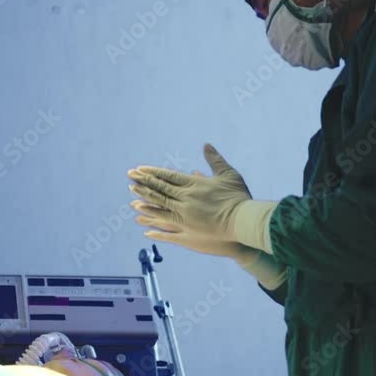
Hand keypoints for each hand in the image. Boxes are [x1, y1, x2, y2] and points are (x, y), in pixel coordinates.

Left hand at [128, 144, 250, 247]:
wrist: (245, 222)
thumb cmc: (239, 198)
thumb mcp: (228, 175)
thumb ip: (214, 160)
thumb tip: (206, 144)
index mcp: (194, 184)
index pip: (167, 176)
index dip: (152, 173)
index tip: (139, 170)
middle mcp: (186, 199)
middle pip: (160, 190)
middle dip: (143, 184)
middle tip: (129, 178)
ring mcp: (185, 216)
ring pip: (160, 207)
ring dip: (145, 202)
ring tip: (132, 199)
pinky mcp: (188, 231)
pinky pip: (167, 227)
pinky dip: (154, 225)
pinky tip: (143, 225)